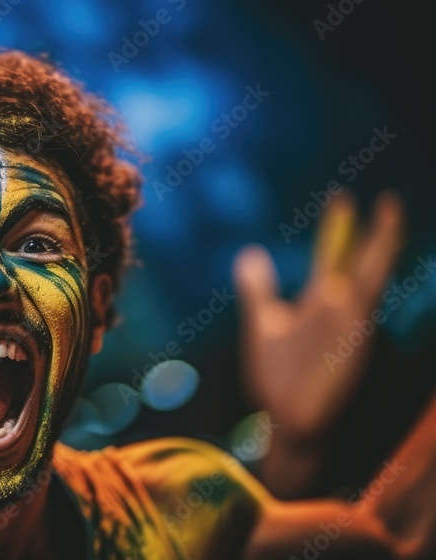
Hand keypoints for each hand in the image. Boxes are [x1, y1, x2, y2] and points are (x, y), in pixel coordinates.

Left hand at [233, 191, 403, 490]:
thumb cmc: (277, 377)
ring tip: (391, 213)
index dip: (337, 228)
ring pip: (371, 276)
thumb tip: (250, 252)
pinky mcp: (352, 341)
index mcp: (319, 301)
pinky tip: (377, 261)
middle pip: (360, 260)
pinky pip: (365, 307)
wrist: (285, 420)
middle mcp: (338, 308)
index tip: (342, 198)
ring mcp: (348, 323)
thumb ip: (259, 289)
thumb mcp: (262, 323)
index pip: (331, 255)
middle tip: (384, 198)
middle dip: (371, 231)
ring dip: (384, 246)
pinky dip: (372, 283)